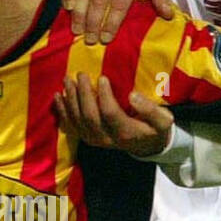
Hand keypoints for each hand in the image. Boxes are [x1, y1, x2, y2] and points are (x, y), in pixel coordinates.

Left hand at [54, 73, 174, 156]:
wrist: (145, 146)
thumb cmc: (154, 128)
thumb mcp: (163, 120)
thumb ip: (151, 109)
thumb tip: (133, 95)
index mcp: (125, 132)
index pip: (110, 113)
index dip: (104, 96)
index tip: (102, 77)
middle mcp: (107, 139)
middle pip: (89, 116)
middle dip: (83, 94)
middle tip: (81, 74)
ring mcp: (95, 140)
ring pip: (77, 120)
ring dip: (70, 99)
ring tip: (67, 80)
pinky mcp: (87, 138)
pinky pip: (71, 126)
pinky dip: (63, 111)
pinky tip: (58, 97)